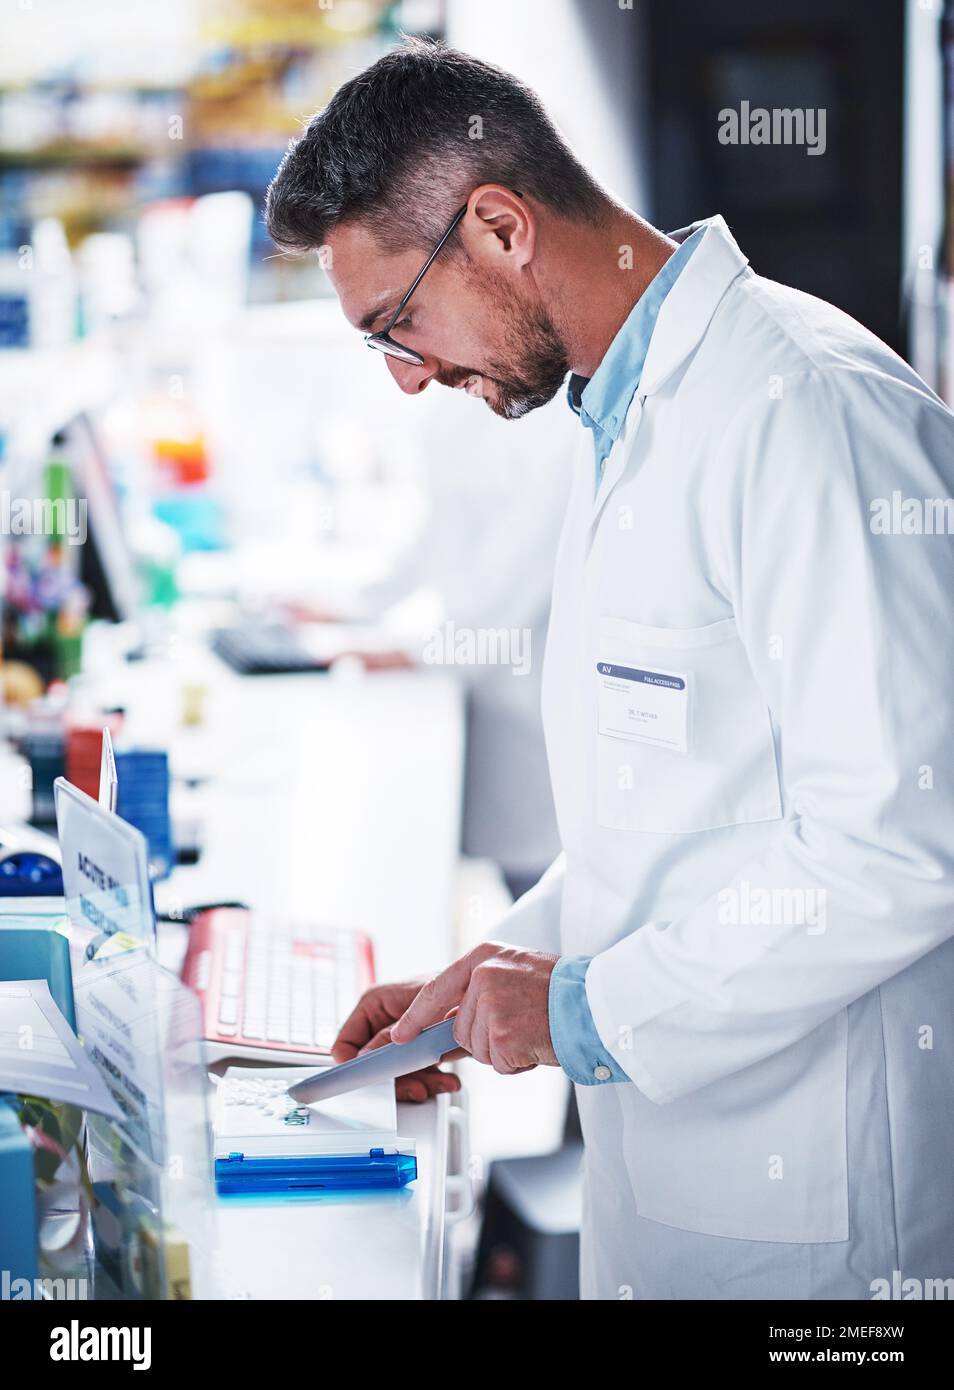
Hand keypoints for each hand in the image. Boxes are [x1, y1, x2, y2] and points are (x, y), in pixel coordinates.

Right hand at [332, 980, 463, 1102]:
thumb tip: (366, 1056)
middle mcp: (383, 1023)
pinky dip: (434, 1080)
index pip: (345, 1044)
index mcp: (373, 1005)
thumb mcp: (416, 1009)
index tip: (367, 1082)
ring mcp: (401, 1039)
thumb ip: (388, 1035)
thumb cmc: (452, 983)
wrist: (480, 992)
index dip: (352, 1066)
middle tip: (416, 1087)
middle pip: (372, 1066)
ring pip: (395, 1075)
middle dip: (397, 1081)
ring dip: (420, 1083)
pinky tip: (448, 1079)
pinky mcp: (419, 1051)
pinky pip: (417, 1075)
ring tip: (440, 1083)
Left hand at [391, 943, 559, 1073]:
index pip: (436, 989)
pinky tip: (535, 1043)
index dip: (416, 1016)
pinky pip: (497, 1062)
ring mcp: (491, 1005)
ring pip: (477, 1048)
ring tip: (531, 1031)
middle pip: (460, 1028)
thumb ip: (483, 989)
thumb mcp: (516, 972)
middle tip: (520, 1026)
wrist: (596, 1004)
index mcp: (484, 957)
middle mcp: (483, 977)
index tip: (401, 1034)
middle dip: (486, 1038)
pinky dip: (517, 1062)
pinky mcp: (501, 1033)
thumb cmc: (564, 991)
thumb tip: (453, 1021)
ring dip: (503, 1051)